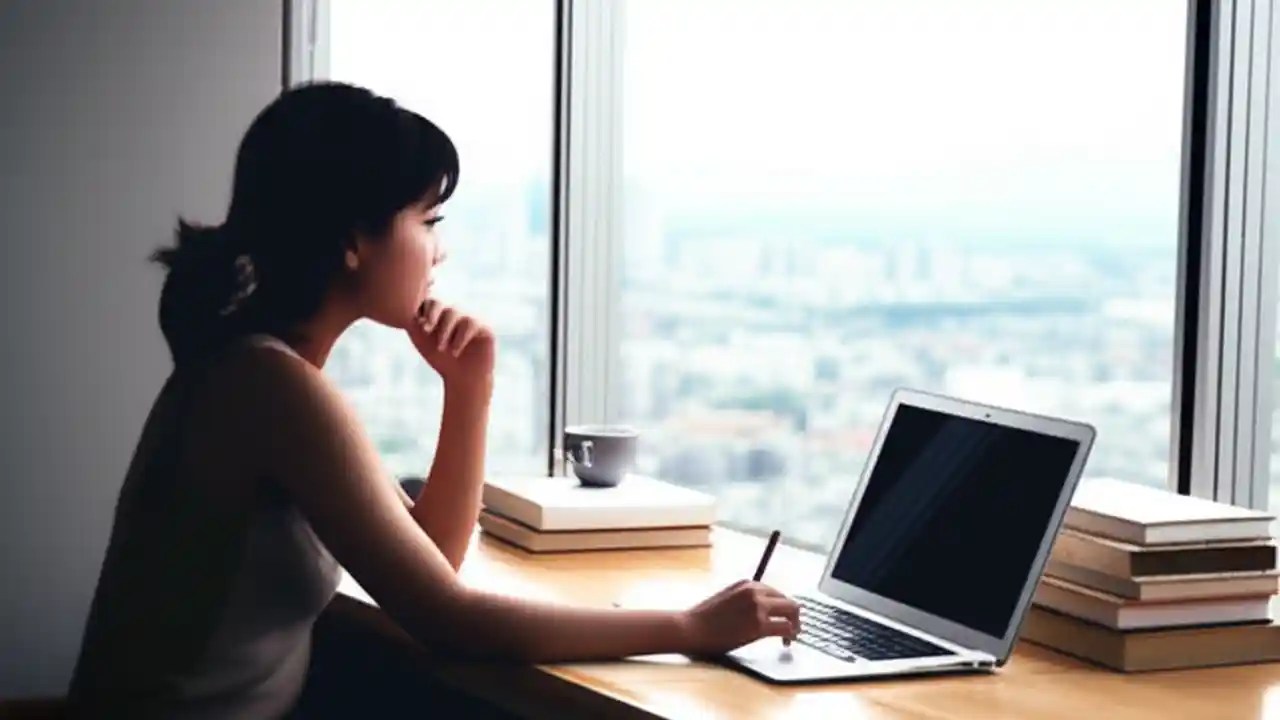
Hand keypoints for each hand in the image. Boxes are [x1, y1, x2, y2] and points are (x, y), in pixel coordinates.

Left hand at [408, 299, 495, 393]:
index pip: (432, 301)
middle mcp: (458, 314)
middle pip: (443, 305)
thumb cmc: (440, 360)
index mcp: (442, 314)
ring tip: (442, 348)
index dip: (424, 310)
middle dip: (433, 317)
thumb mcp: (421, 339)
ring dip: (445, 331)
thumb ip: (412, 321)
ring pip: (455, 313)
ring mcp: (472, 320)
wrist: (462, 380)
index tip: (420, 325)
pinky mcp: (485, 328)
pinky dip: (460, 338)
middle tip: (426, 330)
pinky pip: (471, 324)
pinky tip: (455, 352)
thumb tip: (405, 305)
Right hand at [681, 580, 799, 654]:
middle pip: (788, 601)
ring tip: (791, 636)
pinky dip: (791, 635)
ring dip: (795, 624)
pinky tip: (787, 642)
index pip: (776, 593)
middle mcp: (755, 591)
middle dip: (793, 615)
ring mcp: (758, 607)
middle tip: (793, 628)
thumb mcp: (727, 598)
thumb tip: (761, 610)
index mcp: (747, 584)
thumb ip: (745, 599)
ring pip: (792, 612)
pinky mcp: (758, 625)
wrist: (691, 628)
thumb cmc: (704, 618)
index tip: (783, 618)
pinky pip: (786, 628)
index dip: (782, 608)